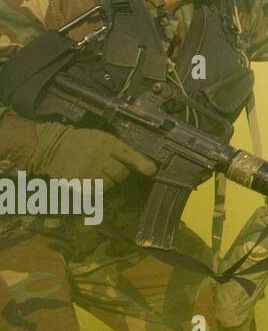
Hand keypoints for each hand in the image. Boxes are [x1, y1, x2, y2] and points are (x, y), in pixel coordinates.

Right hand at [30, 123, 156, 188]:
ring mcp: (88, 169)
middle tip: (110, 169)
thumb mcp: (102, 137)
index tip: (151, 171)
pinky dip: (95, 190)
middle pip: (121, 174)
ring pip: (109, 185)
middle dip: (120, 174)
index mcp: (107, 143)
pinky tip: (88, 180)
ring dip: (107, 182)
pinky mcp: (77, 182)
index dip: (142, 163)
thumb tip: (142, 164)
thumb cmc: (82, 141)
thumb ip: (119, 149)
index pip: (129, 154)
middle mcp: (99, 156)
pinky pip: (95, 192)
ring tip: (96, 172)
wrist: (53, 146)